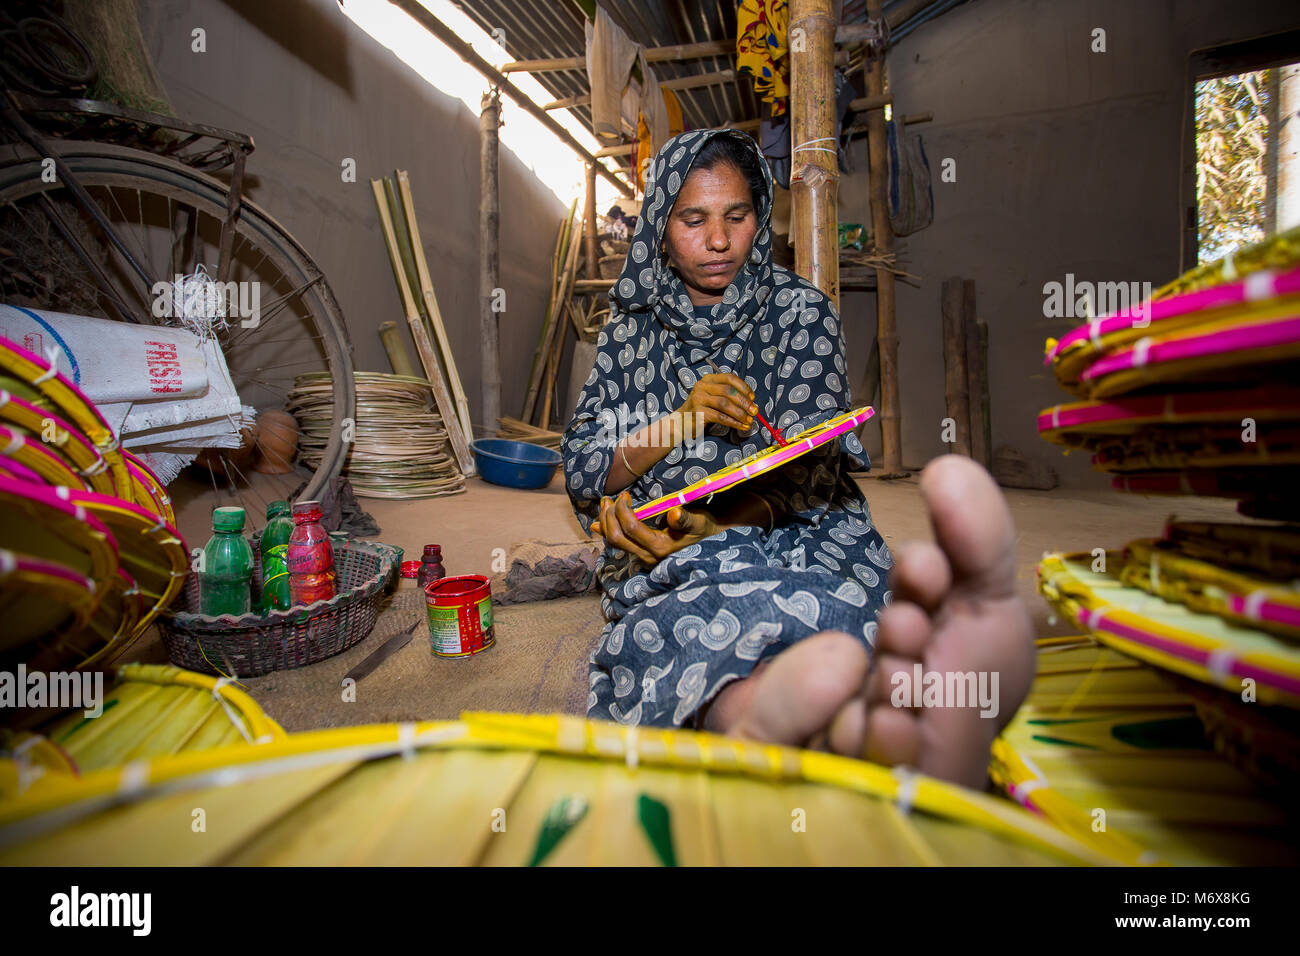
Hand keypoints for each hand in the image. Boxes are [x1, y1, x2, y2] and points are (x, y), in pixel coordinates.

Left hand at [591, 492, 719, 563]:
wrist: (707, 542)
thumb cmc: (702, 528)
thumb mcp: (699, 521)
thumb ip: (686, 519)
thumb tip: (674, 513)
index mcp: (660, 547)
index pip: (632, 528)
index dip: (623, 510)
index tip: (625, 495)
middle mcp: (648, 556)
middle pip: (616, 537)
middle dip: (608, 516)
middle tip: (608, 499)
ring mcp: (642, 557)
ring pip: (613, 542)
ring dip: (605, 522)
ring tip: (604, 504)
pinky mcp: (640, 555)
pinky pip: (618, 545)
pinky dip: (607, 532)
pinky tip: (598, 524)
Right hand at [677, 372, 755, 438]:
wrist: (681, 422)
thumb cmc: (702, 409)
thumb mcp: (713, 396)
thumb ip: (728, 395)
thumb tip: (750, 402)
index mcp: (708, 379)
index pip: (729, 378)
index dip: (743, 387)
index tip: (753, 397)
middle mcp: (702, 386)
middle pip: (728, 391)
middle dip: (744, 402)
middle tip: (754, 411)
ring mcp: (699, 399)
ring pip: (725, 404)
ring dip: (740, 413)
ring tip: (749, 420)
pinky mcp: (698, 413)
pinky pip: (720, 417)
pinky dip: (733, 422)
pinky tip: (741, 426)